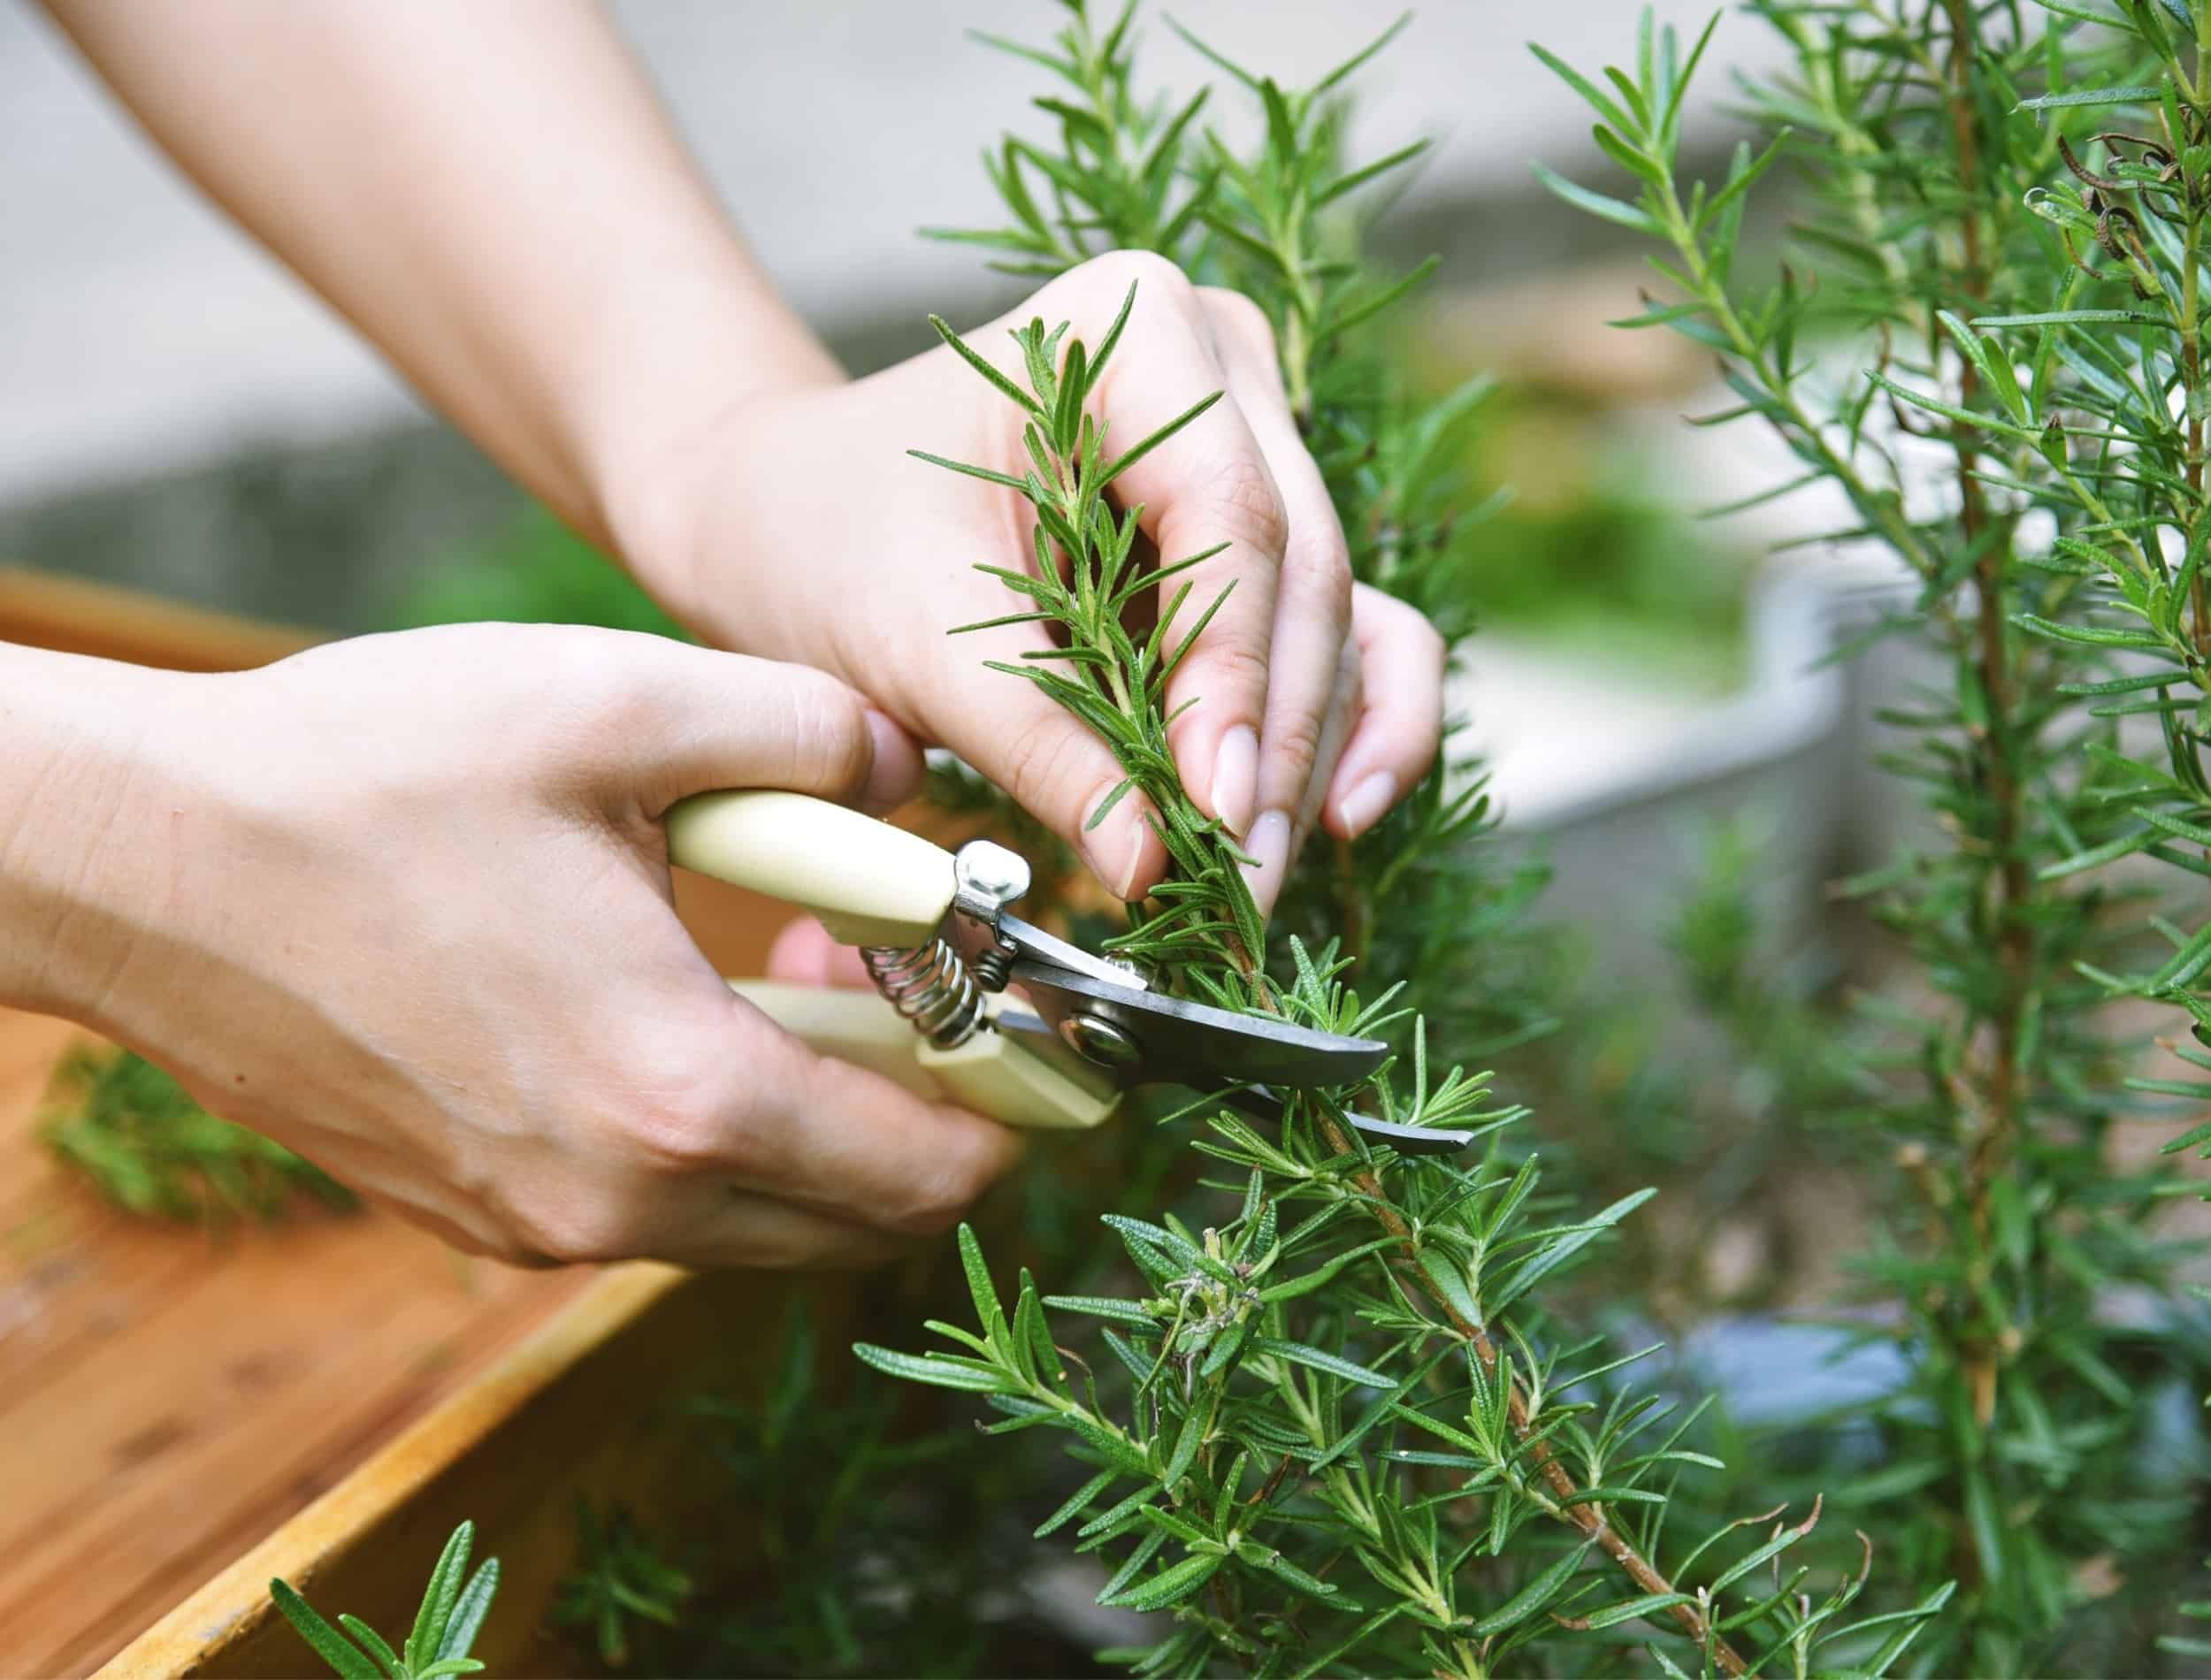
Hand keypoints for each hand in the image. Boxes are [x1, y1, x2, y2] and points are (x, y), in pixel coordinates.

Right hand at [25, 625, 1022, 1267]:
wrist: (141, 865)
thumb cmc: (365, 772)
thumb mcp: (619, 706)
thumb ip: (811, 734)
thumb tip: (911, 770)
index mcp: (677, 1091)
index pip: (926, 1166)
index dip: (1019, 1107)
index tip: (1049, 1035)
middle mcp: (619, 1202)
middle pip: (862, 1217)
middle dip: (930, 1112)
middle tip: (925, 979)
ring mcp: (542, 1226)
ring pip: (766, 1218)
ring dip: (825, 1119)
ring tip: (805, 964)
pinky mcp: (480, 1215)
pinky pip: (665, 1205)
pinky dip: (724, 1130)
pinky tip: (690, 1000)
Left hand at [613, 251, 1446, 914]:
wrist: (781, 513)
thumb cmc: (827, 541)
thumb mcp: (914, 642)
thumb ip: (1038, 746)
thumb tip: (1150, 866)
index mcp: (1132, 330)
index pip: (1228, 515)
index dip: (1234, 674)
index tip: (1214, 810)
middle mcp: (1223, 370)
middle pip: (1300, 572)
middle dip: (1271, 743)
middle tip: (1239, 884)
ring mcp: (1257, 449)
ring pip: (1334, 617)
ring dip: (1305, 759)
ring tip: (1255, 884)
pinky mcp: (1260, 539)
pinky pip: (1348, 631)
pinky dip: (1348, 726)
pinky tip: (1334, 819)